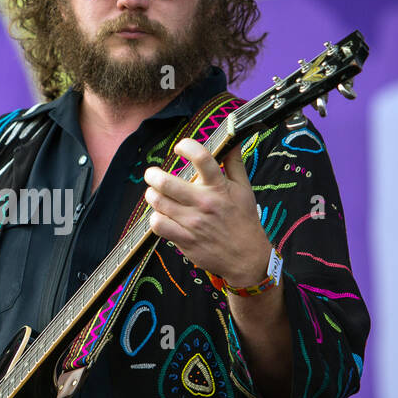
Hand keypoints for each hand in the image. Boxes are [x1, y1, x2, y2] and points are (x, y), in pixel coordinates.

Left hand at [143, 138, 271, 285]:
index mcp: (219, 187)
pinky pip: (158, 224)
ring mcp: (193, 222)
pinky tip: (160, 214)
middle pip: (166, 182)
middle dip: (152, 175)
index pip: (202, 158)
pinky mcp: (185, 240)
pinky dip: (155, 217)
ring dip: (151, 194)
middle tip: (152, 174)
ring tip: (154, 193)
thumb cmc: (244, 220)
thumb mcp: (244, 188)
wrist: (246, 257)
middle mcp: (204, 203)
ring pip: (158, 202)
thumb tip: (232, 140)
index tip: (180, 147)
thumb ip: (234, 162)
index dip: (186, 146)